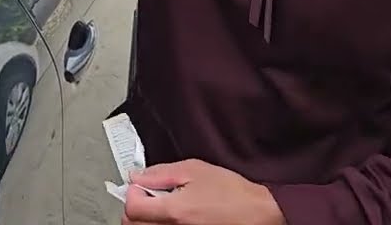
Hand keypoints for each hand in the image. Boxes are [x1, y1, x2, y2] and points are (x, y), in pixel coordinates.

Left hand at [122, 160, 284, 224]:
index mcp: (174, 211)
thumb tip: (137, 176)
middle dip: (136, 207)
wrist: (258, 213)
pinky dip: (159, 224)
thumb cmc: (232, 191)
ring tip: (162, 205)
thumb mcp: (194, 170)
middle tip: (148, 195)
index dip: (132, 192)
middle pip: (133, 224)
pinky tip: (173, 216)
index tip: (141, 185)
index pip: (131, 207)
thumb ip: (160, 173)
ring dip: (146, 218)